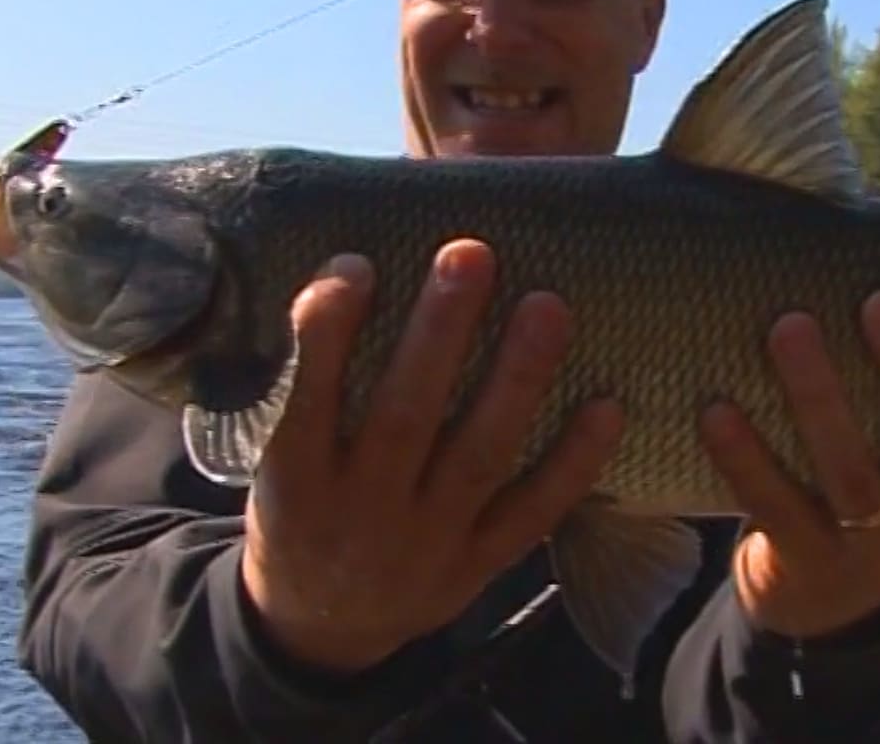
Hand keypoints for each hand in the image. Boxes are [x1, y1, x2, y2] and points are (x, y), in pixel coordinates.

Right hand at [240, 239, 624, 672]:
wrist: (319, 625)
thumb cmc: (301, 503)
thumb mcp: (273, 457)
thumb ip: (303, 385)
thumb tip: (347, 263)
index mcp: (295, 481)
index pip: (305, 402)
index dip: (326, 334)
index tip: (355, 262)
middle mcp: (361, 511)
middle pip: (405, 417)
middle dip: (438, 334)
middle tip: (470, 253)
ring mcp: (426, 543)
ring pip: (479, 457)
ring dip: (517, 379)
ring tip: (548, 305)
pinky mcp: (477, 567)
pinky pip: (532, 513)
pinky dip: (573, 462)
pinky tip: (606, 405)